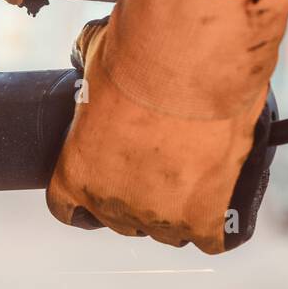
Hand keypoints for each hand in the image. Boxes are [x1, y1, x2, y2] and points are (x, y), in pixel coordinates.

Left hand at [46, 0, 287, 253]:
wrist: (189, 60)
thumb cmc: (138, 53)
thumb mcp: (95, 56)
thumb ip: (86, 64)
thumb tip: (85, 49)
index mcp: (75, 172)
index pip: (68, 207)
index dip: (88, 198)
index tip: (104, 182)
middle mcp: (111, 202)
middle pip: (122, 221)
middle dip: (136, 201)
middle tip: (157, 173)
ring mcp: (157, 214)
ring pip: (167, 232)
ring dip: (177, 214)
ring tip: (193, 186)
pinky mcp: (203, 216)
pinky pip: (209, 239)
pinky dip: (216, 228)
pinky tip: (219, 215)